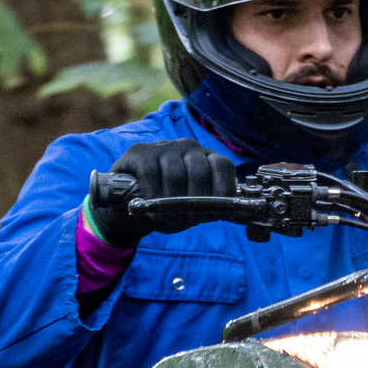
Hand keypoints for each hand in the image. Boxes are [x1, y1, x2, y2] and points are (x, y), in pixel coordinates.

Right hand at [88, 140, 237, 246]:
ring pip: (175, 174)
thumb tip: (236, 214)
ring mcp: (164, 147)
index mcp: (207, 159)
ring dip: (172, 203)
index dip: (222, 191)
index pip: (223, 167)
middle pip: (199, 172)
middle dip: (195, 203)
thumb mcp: (195, 210)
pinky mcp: (140, 152)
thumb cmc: (169, 207)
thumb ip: (213, 209)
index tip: (215, 214)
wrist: (132, 206)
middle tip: (187, 220)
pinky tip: (151, 208)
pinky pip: (150, 174)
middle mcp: (188, 147)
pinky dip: (152, 196)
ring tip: (168, 217)